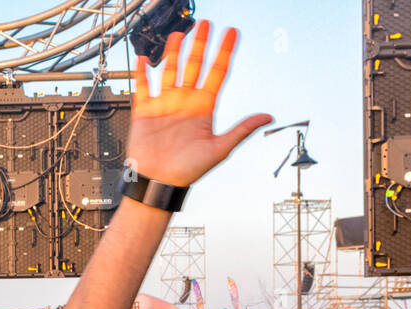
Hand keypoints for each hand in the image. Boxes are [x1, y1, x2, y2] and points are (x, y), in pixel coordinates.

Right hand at [126, 22, 271, 187]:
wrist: (158, 183)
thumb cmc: (188, 171)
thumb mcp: (220, 149)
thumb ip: (242, 130)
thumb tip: (268, 117)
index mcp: (204, 108)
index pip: (217, 73)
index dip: (224, 52)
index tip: (232, 33)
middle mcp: (185, 102)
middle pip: (195, 66)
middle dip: (201, 44)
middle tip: (206, 24)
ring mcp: (165, 104)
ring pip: (170, 70)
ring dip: (174, 52)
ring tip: (178, 34)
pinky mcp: (145, 110)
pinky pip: (143, 86)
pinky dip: (143, 73)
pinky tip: (144, 58)